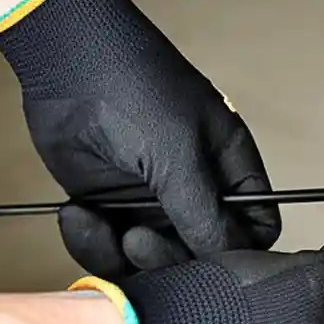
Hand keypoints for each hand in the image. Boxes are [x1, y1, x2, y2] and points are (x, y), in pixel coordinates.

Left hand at [0, 0, 279, 277]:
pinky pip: (108, 248)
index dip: (239, 252)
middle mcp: (194, 189)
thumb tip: (223, 259)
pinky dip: (91, 243)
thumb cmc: (137, 87)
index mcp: (229, 169)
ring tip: (100, 223)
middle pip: (200, 254)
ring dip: (123, 255)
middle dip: (168, 256)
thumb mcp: (179, 155)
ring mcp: (150, 200)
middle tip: (139, 239)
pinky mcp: (108, 206)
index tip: (207, 259)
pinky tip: (78, 213)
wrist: (68, 63)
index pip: (255, 229)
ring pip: (152, 260)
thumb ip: (204, 215)